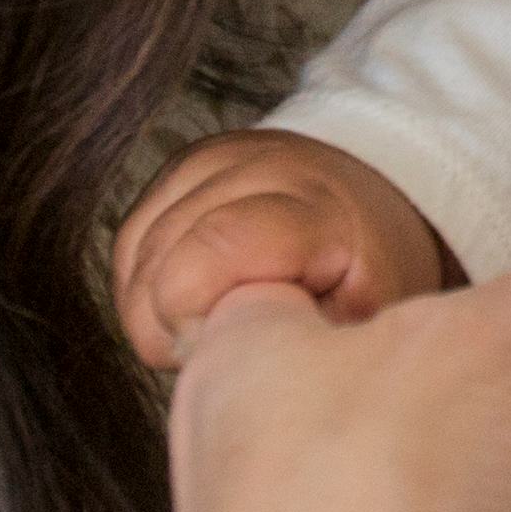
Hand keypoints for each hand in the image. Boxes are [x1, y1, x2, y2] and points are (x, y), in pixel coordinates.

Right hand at [113, 128, 453, 370]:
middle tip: (223, 346)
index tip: (221, 354)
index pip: (213, 246)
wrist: (379, 212)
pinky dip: (146, 283)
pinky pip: (131, 240)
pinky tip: (192, 302)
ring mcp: (216, 156)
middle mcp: (262, 164)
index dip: (191, 316)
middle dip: (171, 325)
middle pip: (160, 259)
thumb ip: (300, 340)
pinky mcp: (185, 164)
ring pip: (136, 252)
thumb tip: (224, 355)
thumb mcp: (362, 323)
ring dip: (155, 308)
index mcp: (315, 205)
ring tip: (213, 324)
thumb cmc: (371, 279)